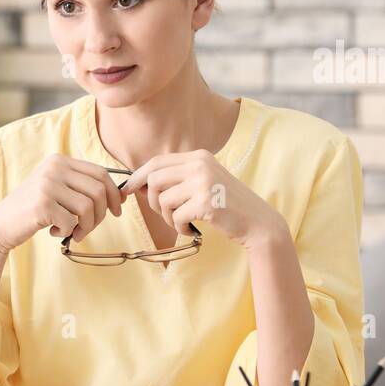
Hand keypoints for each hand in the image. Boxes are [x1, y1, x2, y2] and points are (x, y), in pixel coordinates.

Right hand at [0, 154, 124, 254]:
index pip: (100, 172)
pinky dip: (67, 232)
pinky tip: (53, 231)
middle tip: (89, 228)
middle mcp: (53, 168)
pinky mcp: (42, 204)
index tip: (117, 209)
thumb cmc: (32, 211)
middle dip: (101, 214)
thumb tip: (120, 195)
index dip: (114, 192)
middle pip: (99, 190)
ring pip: (88, 207)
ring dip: (86, 226)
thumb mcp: (56, 190)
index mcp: (59, 160)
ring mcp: (47, 184)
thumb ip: (82, 187)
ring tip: (74, 232)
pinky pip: (71, 222)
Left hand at [124, 148, 283, 249]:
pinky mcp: (206, 202)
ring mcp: (204, 182)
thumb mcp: (202, 183)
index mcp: (199, 156)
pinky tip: (193, 229)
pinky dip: (179, 228)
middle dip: (151, 201)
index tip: (127, 190)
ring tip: (184, 222)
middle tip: (165, 214)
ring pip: (162, 200)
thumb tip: (138, 186)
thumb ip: (176, 180)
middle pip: (154, 180)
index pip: (156, 162)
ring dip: (167, 217)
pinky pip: (175, 216)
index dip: (137, 177)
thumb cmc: (226, 205)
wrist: (258, 222)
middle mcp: (201, 164)